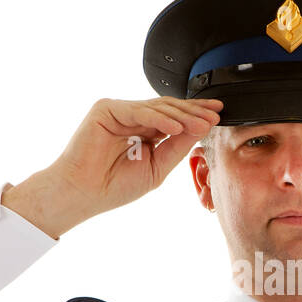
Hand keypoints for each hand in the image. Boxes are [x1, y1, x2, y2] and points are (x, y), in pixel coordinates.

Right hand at [49, 96, 222, 219]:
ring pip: (157, 107)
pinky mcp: (106, 109)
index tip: (218, 115)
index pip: (175, 118)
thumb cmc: (114, 186)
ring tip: (201, 122)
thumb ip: (177, 147)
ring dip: (181, 115)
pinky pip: (138, 110)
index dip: (196, 115)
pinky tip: (175, 126)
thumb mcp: (157, 167)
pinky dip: (158, 118)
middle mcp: (133, 118)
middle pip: (169, 108)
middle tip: (215, 114)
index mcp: (145, 131)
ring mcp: (119, 111)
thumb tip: (201, 128)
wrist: (83, 194)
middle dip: (194, 111)